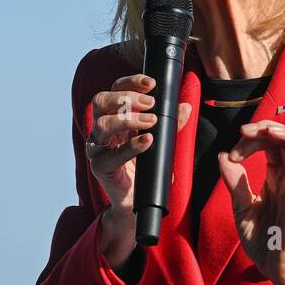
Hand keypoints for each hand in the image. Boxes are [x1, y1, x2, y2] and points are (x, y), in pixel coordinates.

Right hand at [86, 74, 191, 263]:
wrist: (137, 201)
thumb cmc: (145, 167)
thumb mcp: (161, 142)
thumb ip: (172, 125)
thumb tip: (185, 107)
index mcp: (114, 117)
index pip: (115, 90)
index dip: (130, 83)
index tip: (151, 83)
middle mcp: (102, 129)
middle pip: (101, 101)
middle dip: (127, 97)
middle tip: (151, 103)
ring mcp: (98, 148)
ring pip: (102, 124)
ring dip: (128, 119)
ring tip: (151, 122)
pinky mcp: (100, 167)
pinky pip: (110, 154)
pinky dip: (130, 146)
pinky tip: (147, 141)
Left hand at [218, 120, 284, 284]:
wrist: (273, 267)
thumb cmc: (261, 240)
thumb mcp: (241, 208)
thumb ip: (235, 183)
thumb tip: (223, 156)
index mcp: (276, 176)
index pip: (269, 144)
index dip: (252, 140)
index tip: (233, 155)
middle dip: (268, 129)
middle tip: (245, 132)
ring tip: (270, 131)